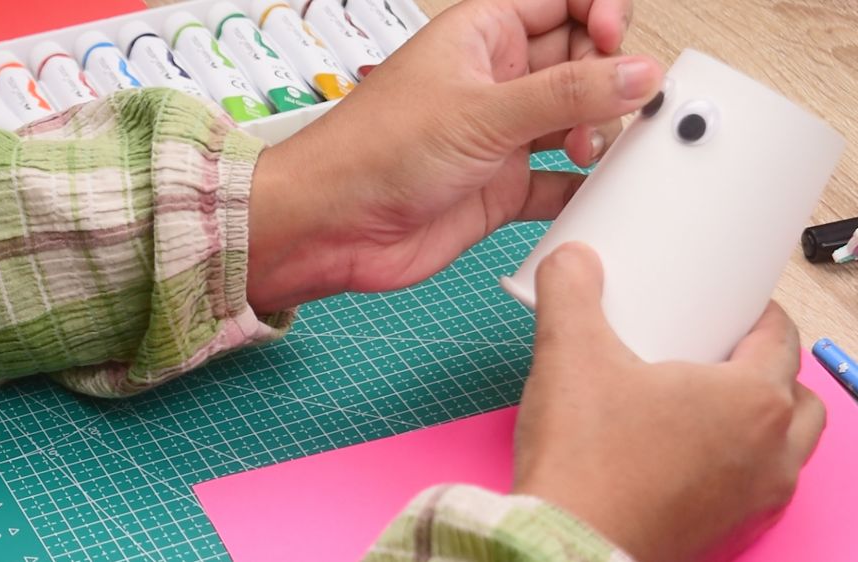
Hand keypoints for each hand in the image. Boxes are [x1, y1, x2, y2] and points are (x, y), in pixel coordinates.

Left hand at [247, 0, 660, 312]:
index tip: (614, 43)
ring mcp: (500, 135)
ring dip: (596, 134)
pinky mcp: (501, 187)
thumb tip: (636, 73)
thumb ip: (566, 93)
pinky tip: (589, 190)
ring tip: (586, 149)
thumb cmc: (373, 152)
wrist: (333, 227)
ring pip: (575, 121)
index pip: (564, 1)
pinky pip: (558, 181)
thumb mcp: (481, 111)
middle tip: (620, 105)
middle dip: (607, 81)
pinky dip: (579, 187)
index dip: (600, 13)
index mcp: (484, 35)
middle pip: (580, 62)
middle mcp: (497, 81)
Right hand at [512, 243, 825, 561]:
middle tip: (718, 352)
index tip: (733, 307)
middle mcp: (768, 453)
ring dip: (763, 418)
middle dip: (767, 368)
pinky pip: (757, 483)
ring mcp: (751, 497)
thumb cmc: (586, 462)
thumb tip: (571, 260)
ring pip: (788, 445)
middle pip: (797, 395)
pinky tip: (687, 449)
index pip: (781, 339)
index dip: (759, 314)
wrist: (567, 544)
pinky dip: (740, 460)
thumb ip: (570, 291)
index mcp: (750, 401)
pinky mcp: (724, 528)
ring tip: (708, 402)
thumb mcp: (570, 352)